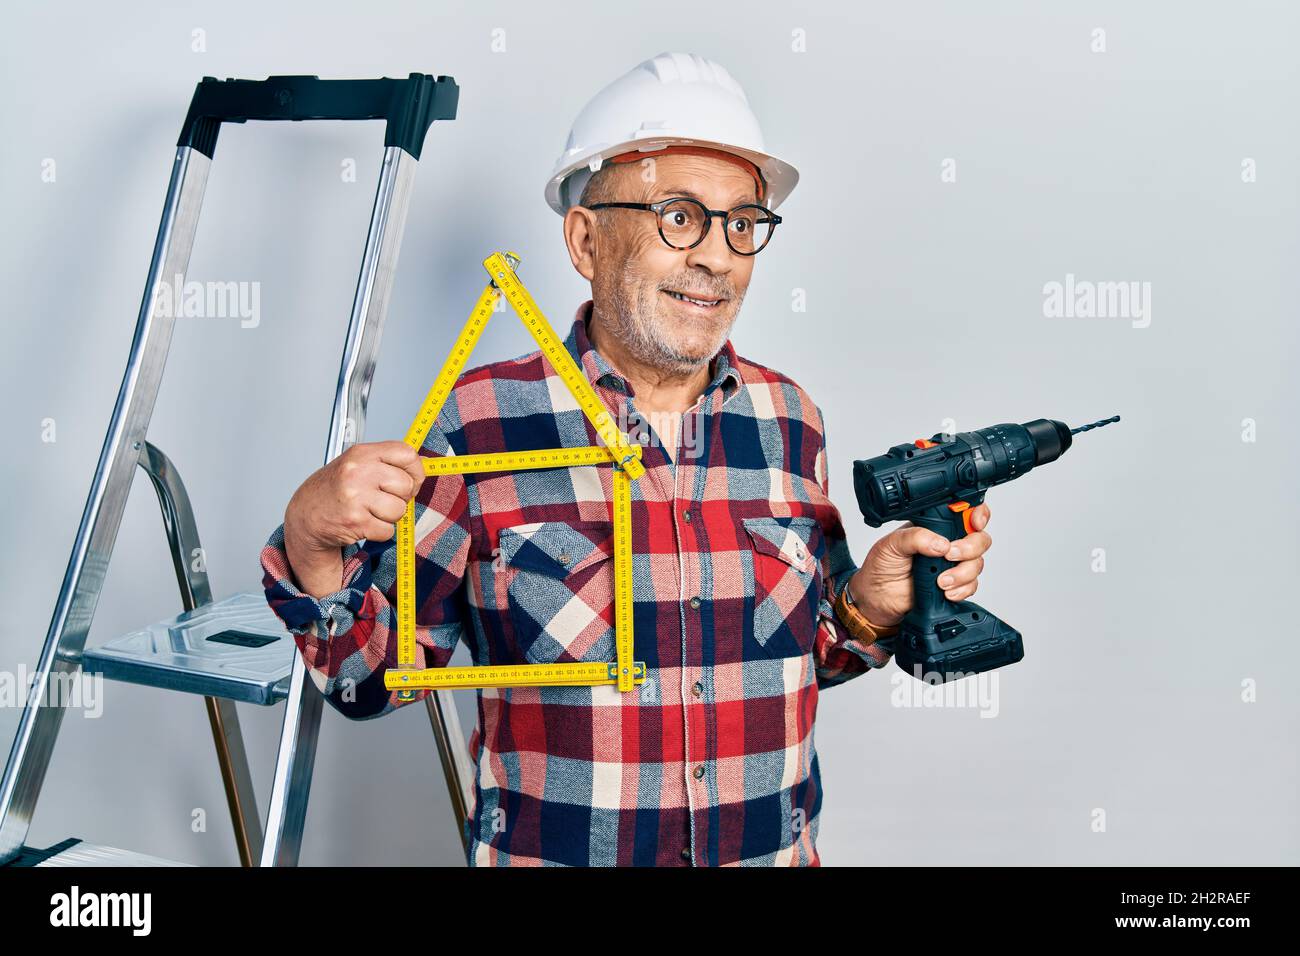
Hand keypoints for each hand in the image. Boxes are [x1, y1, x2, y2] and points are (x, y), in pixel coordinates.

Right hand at [283, 441, 425, 596]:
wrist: (305, 516)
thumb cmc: (335, 490)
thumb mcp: (357, 465)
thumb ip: (388, 462)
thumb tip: (424, 464)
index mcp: (362, 453)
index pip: (407, 453)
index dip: (415, 470)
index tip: (410, 480)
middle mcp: (358, 472)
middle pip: (406, 485)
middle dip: (401, 497)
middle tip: (382, 499)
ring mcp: (356, 497)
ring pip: (399, 510)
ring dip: (389, 517)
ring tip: (370, 511)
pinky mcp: (356, 521)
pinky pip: (388, 530)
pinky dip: (379, 532)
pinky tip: (363, 524)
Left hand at [847, 504, 992, 627]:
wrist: (876, 598)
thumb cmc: (882, 566)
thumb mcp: (892, 544)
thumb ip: (916, 537)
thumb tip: (941, 543)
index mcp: (935, 526)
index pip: (965, 513)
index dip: (977, 514)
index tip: (975, 522)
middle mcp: (948, 542)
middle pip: (979, 538)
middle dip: (970, 547)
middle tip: (949, 555)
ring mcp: (952, 564)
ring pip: (977, 563)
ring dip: (963, 572)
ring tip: (941, 580)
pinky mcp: (954, 585)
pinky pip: (971, 586)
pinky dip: (962, 589)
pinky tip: (946, 591)